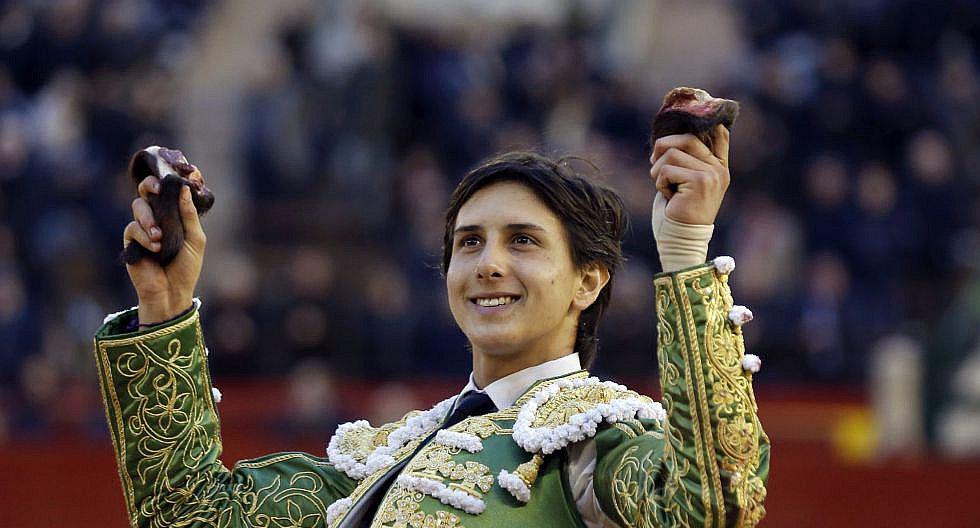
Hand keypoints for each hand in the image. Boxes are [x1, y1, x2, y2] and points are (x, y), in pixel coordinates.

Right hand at [123, 176, 205, 323]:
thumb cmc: (186, 267)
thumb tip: (184, 190)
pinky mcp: (131, 241)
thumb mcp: (195, 240)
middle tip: (156, 189)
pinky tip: (155, 248)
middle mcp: (157, 217)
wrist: (172, 292)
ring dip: (148, 218)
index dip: (167, 180)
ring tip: (159, 236)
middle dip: (150, 185)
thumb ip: (189, 215)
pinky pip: (132, 228)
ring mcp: (143, 228)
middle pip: (147, 191)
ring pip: (138, 206)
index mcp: (174, 215)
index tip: (172, 175)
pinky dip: (145, 236)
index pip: (168, 191)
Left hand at [649, 124, 729, 225]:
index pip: (719, 133)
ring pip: (671, 153)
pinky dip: (660, 183)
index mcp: (718, 167)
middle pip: (687, 138)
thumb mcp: (683, 182)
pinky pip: (667, 169)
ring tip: (665, 187)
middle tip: (654, 163)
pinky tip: (669, 196)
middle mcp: (719, 169)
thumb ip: (685, 160)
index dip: (705, 122)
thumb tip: (666, 138)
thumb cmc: (677, 212)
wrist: (681, 240)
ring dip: (658, 171)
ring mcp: (712, 174)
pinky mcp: (700, 181)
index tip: (687, 119)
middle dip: (662, 148)